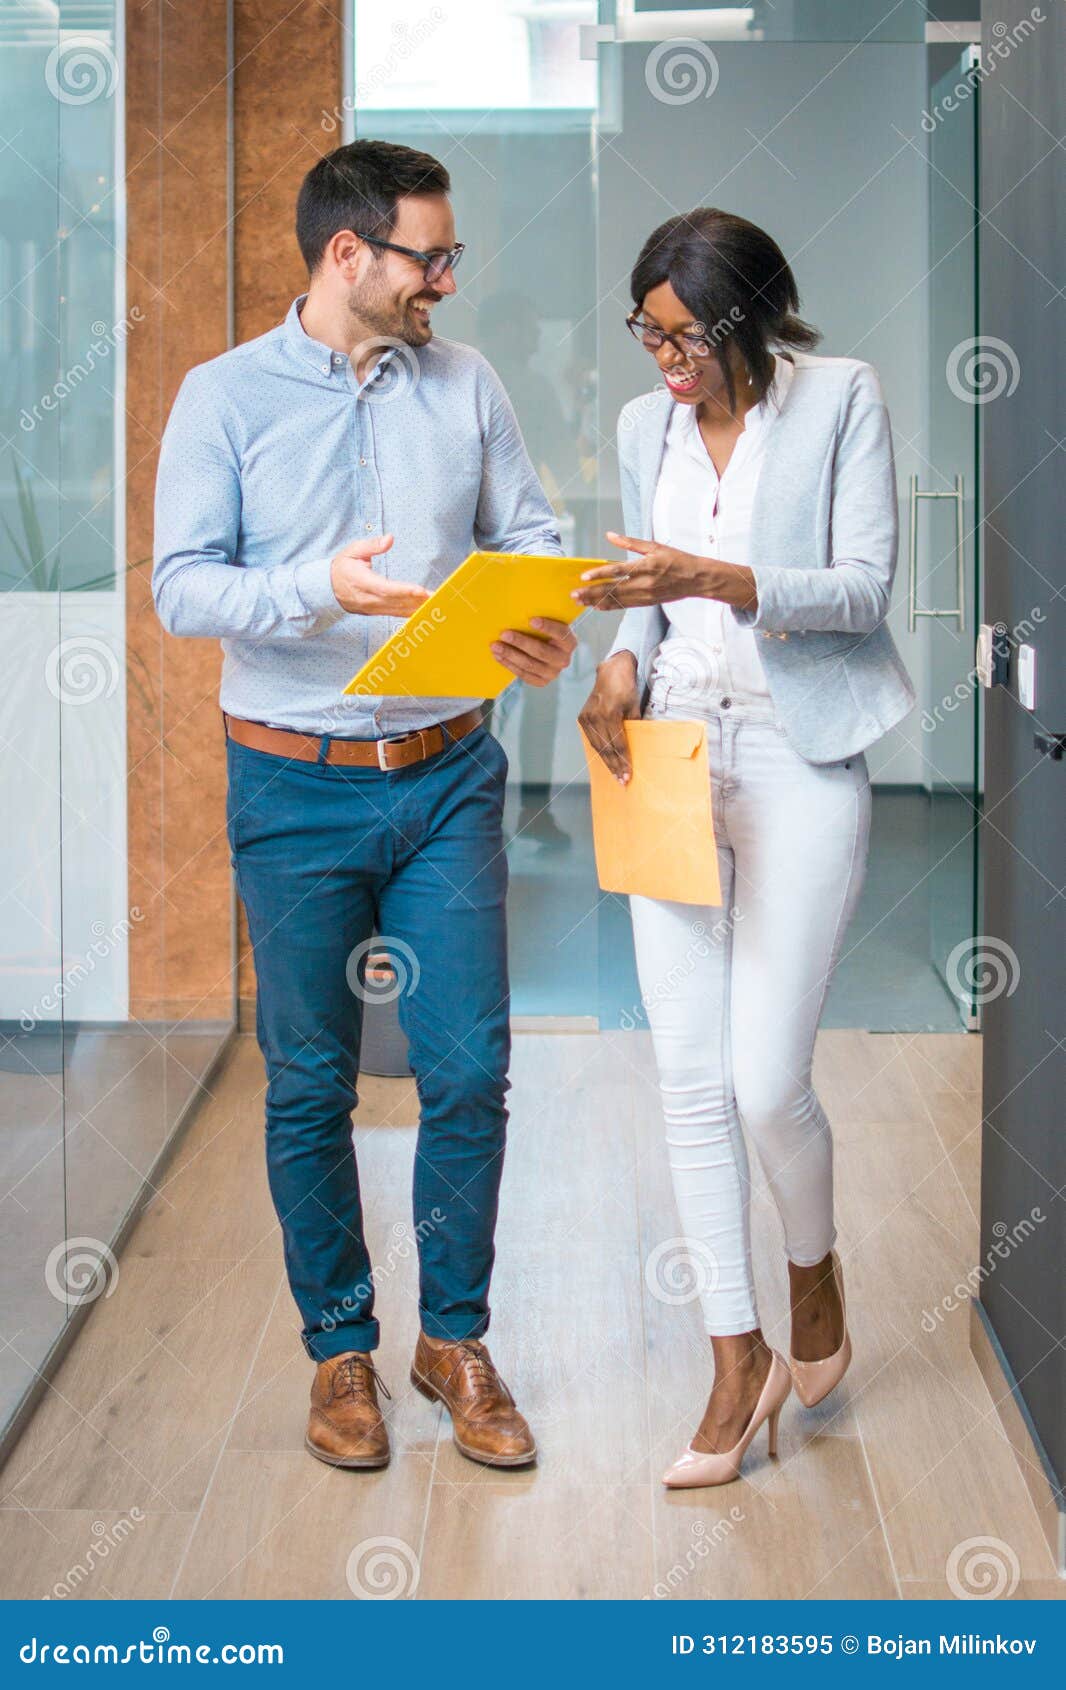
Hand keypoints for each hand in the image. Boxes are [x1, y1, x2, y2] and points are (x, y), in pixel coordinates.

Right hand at [330, 534, 430, 615]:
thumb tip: (390, 539)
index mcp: (362, 582)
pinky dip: (411, 613)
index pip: (385, 588)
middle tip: (437, 598)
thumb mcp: (353, 550)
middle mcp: (368, 599)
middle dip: (418, 600)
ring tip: (436, 604)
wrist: (327, 589)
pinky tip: (424, 611)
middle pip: (396, 602)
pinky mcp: (377, 612)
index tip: (420, 590)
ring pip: (398, 610)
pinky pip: (396, 614)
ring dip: (418, 608)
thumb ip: (372, 545)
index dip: (403, 590)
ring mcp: (373, 608)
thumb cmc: (342, 567)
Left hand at [492, 617, 576, 687]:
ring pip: (529, 664)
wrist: (551, 655)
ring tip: (495, 646)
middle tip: (504, 634)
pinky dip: (509, 664)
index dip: (547, 627)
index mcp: (569, 642)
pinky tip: (498, 656)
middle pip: (541, 651)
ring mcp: (552, 673)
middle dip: (520, 642)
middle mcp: (563, 659)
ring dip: (510, 654)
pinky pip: (523, 674)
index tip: (531, 620)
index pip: (560, 633)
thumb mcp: (550, 626)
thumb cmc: (547, 635)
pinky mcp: (541, 682)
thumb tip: (520, 610)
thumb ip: (543, 620)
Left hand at [572, 532, 755, 610]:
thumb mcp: (655, 546)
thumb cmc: (676, 559)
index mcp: (645, 566)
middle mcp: (643, 583)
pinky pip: (624, 606)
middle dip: (591, 593)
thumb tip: (610, 535)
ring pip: (616, 601)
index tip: (583, 576)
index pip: (617, 571)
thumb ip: (631, 543)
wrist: (696, 579)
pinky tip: (597, 606)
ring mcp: (645, 596)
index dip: (599, 574)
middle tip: (573, 595)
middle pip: (612, 590)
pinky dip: (609, 606)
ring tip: (580, 601)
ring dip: (596, 601)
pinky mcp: (646, 603)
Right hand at [577, 650, 640, 783]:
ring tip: (616, 776)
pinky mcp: (582, 718)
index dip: (623, 761)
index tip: (628, 775)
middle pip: (606, 748)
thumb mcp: (634, 705)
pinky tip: (606, 761)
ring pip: (597, 746)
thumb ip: (633, 725)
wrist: (611, 670)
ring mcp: (586, 717)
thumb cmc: (627, 686)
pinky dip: (599, 752)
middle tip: (622, 782)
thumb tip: (635, 747)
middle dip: (615, 766)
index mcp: (610, 713)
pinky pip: (591, 740)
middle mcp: (595, 717)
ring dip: (607, 762)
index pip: (618, 743)